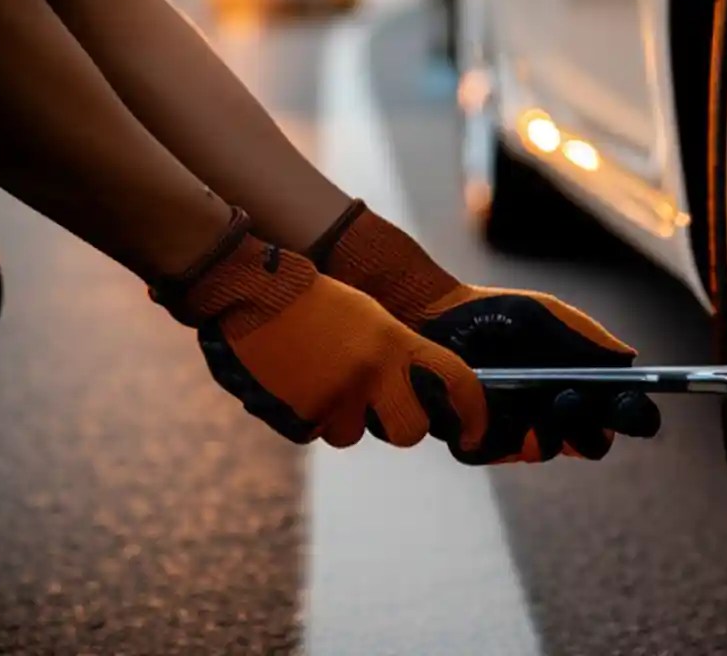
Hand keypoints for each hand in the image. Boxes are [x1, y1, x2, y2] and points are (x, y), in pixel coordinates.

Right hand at [152, 209, 487, 449]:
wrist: (253, 291)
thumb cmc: (315, 302)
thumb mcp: (370, 318)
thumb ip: (396, 356)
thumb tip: (415, 396)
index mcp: (396, 342)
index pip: (456, 381)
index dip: (474, 414)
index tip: (474, 434)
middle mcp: (374, 372)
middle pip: (410, 431)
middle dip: (399, 427)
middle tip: (380, 411)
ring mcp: (338, 396)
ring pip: (352, 434)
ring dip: (339, 416)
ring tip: (315, 375)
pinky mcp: (302, 415)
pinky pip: (314, 432)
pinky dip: (305, 415)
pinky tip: (291, 382)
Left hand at [309, 199, 660, 462]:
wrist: (437, 315)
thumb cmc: (498, 313)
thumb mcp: (549, 315)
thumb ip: (588, 336)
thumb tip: (630, 359)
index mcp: (582, 388)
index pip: (622, 415)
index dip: (634, 416)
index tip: (630, 406)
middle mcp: (555, 417)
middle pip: (591, 445)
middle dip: (586, 426)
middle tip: (570, 399)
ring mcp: (518, 433)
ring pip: (543, 451)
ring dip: (542, 428)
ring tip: (530, 400)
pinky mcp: (477, 441)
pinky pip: (493, 450)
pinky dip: (492, 429)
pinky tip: (486, 402)